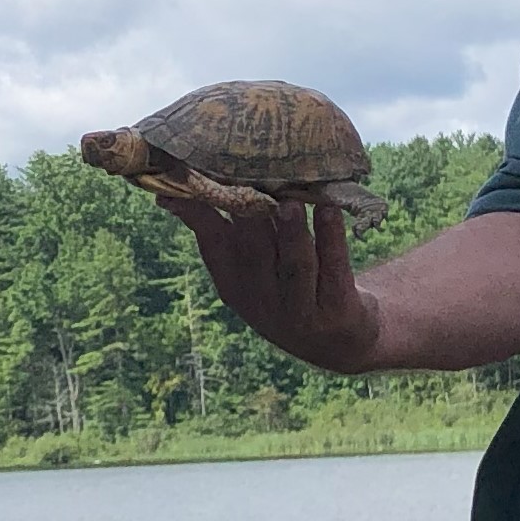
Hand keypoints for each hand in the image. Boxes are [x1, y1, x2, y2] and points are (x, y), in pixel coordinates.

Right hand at [159, 191, 382, 373]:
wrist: (340, 343)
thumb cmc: (289, 289)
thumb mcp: (251, 271)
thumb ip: (225, 233)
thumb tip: (179, 190)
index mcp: (236, 287)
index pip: (213, 245)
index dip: (200, 212)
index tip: (192, 177)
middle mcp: (264, 303)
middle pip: (255, 255)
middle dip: (253, 217)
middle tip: (253, 178)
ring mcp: (302, 311)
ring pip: (295, 266)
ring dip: (293, 233)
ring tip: (291, 203)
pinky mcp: (339, 311)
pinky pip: (334, 269)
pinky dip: (332, 238)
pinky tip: (330, 210)